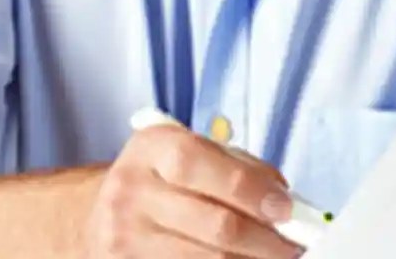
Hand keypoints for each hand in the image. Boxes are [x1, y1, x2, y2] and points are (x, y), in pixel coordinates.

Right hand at [84, 123, 303, 257]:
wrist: (103, 213)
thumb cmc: (164, 181)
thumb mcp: (194, 155)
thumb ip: (239, 168)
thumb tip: (283, 200)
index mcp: (152, 147)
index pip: (198, 162)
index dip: (249, 187)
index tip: (285, 208)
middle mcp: (131, 190)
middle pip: (214, 224)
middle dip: (266, 240)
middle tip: (293, 246)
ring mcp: (124, 236)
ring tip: (271, 257)